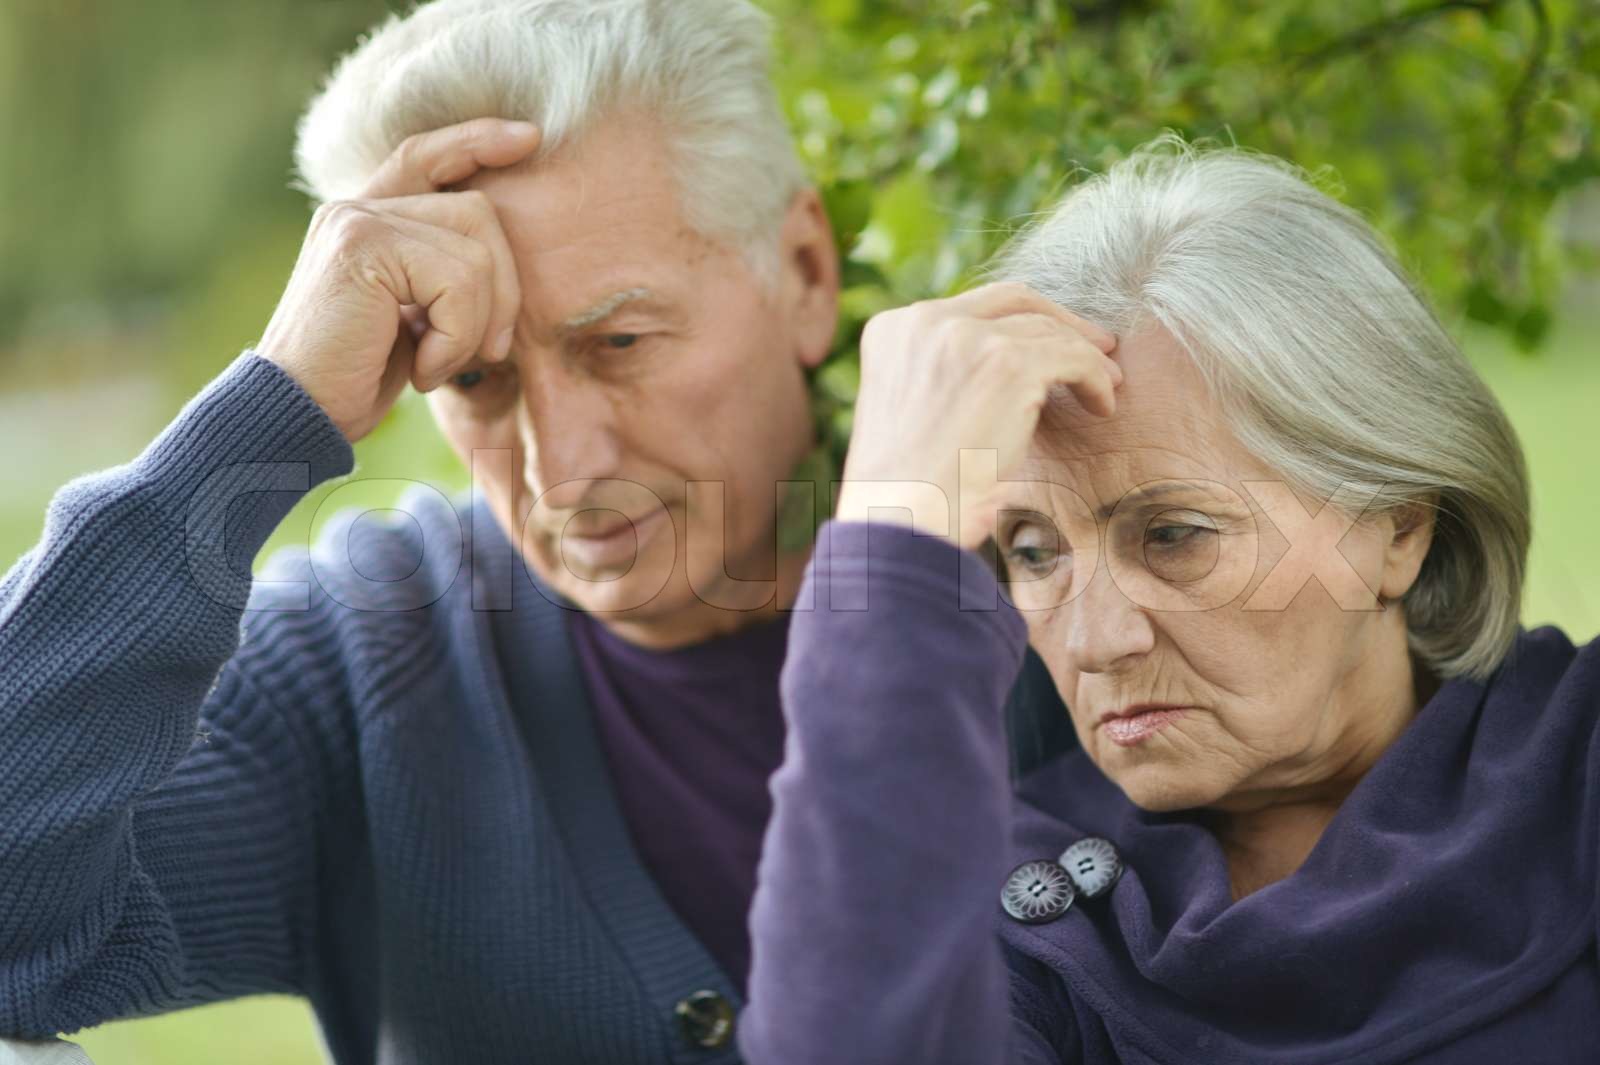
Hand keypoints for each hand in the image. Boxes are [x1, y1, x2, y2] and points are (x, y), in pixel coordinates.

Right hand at [255, 117, 540, 441]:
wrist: (297, 415)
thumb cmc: (356, 378)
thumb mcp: (411, 319)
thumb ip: (441, 277)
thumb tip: (504, 262)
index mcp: (367, 218)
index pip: (425, 156)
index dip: (476, 141)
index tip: (527, 138)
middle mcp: (357, 208)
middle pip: (478, 212)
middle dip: (504, 289)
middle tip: (487, 350)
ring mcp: (357, 221)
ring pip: (475, 253)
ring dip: (477, 324)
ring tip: (437, 364)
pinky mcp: (363, 247)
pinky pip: (458, 283)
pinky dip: (456, 339)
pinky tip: (421, 370)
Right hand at [836, 282, 1121, 549]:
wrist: (901, 521)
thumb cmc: (903, 492)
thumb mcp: (907, 414)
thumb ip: (938, 378)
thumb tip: (989, 378)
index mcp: (894, 330)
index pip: (970, 309)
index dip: (1017, 323)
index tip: (1046, 343)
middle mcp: (926, 321)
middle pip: (1013, 300)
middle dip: (1060, 320)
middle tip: (1097, 346)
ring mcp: (966, 338)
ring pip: (1047, 330)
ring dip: (1084, 355)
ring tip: (1107, 385)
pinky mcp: (1007, 364)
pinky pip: (1073, 357)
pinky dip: (1095, 379)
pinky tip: (1103, 406)